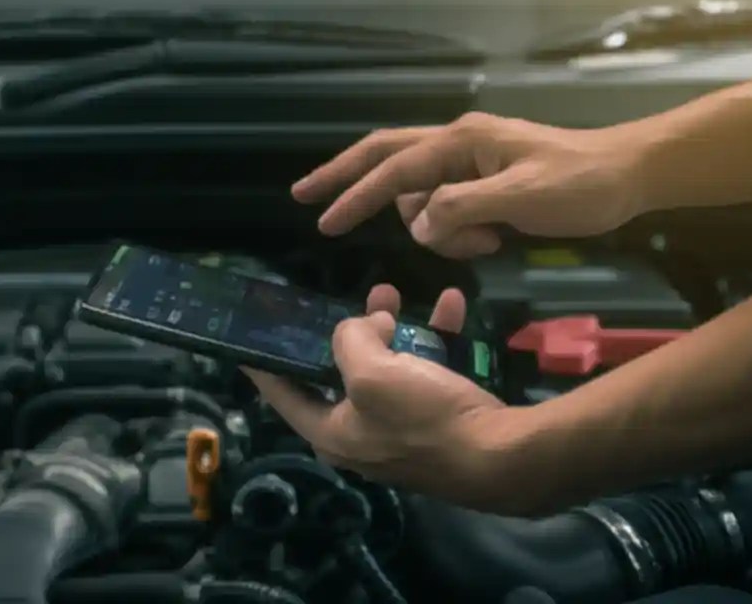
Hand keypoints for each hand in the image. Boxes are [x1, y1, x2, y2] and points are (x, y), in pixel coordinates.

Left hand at [243, 285, 512, 508]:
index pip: (282, 393)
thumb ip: (349, 340)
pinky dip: (437, 337)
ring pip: (386, 366)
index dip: (263, 365)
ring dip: (391, 328)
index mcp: (331, 432)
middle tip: (344, 302)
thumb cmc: (424, 417)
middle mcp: (361, 435)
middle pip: (340, 374)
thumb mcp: (371, 372)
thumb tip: (362, 327)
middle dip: (345, 332)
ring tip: (393, 294)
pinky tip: (452, 304)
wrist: (504, 456)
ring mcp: (402, 430)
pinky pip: (429, 370)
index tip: (247, 341)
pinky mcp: (440, 420)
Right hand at [292, 113, 644, 257]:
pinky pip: (446, 207)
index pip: (393, 170)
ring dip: (433, 227)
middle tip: (302, 196)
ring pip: (420, 195)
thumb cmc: (580, 183)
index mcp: (460, 142)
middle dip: (344, 177)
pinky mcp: (483, 181)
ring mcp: (469, 162)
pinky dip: (454, 230)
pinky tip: (491, 240)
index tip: (322, 222)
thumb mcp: (521, 197)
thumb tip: (419, 224)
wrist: (632, 174)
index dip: (354, 196)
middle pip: (384, 157)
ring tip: (484, 244)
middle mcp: (456, 145)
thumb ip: (462, 208)